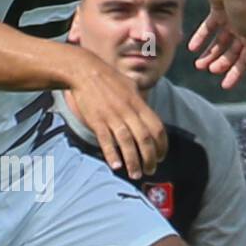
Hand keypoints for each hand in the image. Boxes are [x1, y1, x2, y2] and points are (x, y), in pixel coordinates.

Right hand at [66, 51, 166, 177]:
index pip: (157, 128)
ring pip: (127, 143)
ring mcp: (112, 117)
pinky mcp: (97, 121)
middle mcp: (128, 112)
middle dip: (150, 158)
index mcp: (138, 104)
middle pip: (144, 139)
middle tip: (150, 170)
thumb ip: (141, 102)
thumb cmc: (108, 79)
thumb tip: (149, 114)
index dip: (162, 145)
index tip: (161, 157)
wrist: (84, 71)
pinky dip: (112, 154)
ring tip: (136, 174)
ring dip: (133, 162)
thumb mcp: (130, 86)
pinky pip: (106, 141)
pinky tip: (116, 166)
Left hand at [187, 0, 245, 89]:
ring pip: (219, 42)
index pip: (245, 60)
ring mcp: (231, 19)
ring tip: (197, 64)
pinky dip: (201, 38)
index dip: (236, 73)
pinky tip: (192, 48)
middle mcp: (244, 28)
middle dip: (219, 63)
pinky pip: (209, 28)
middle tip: (206, 69)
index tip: (224, 85)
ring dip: (209, 53)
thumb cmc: (242, 9)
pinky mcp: (218, 10)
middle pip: (231, 52)